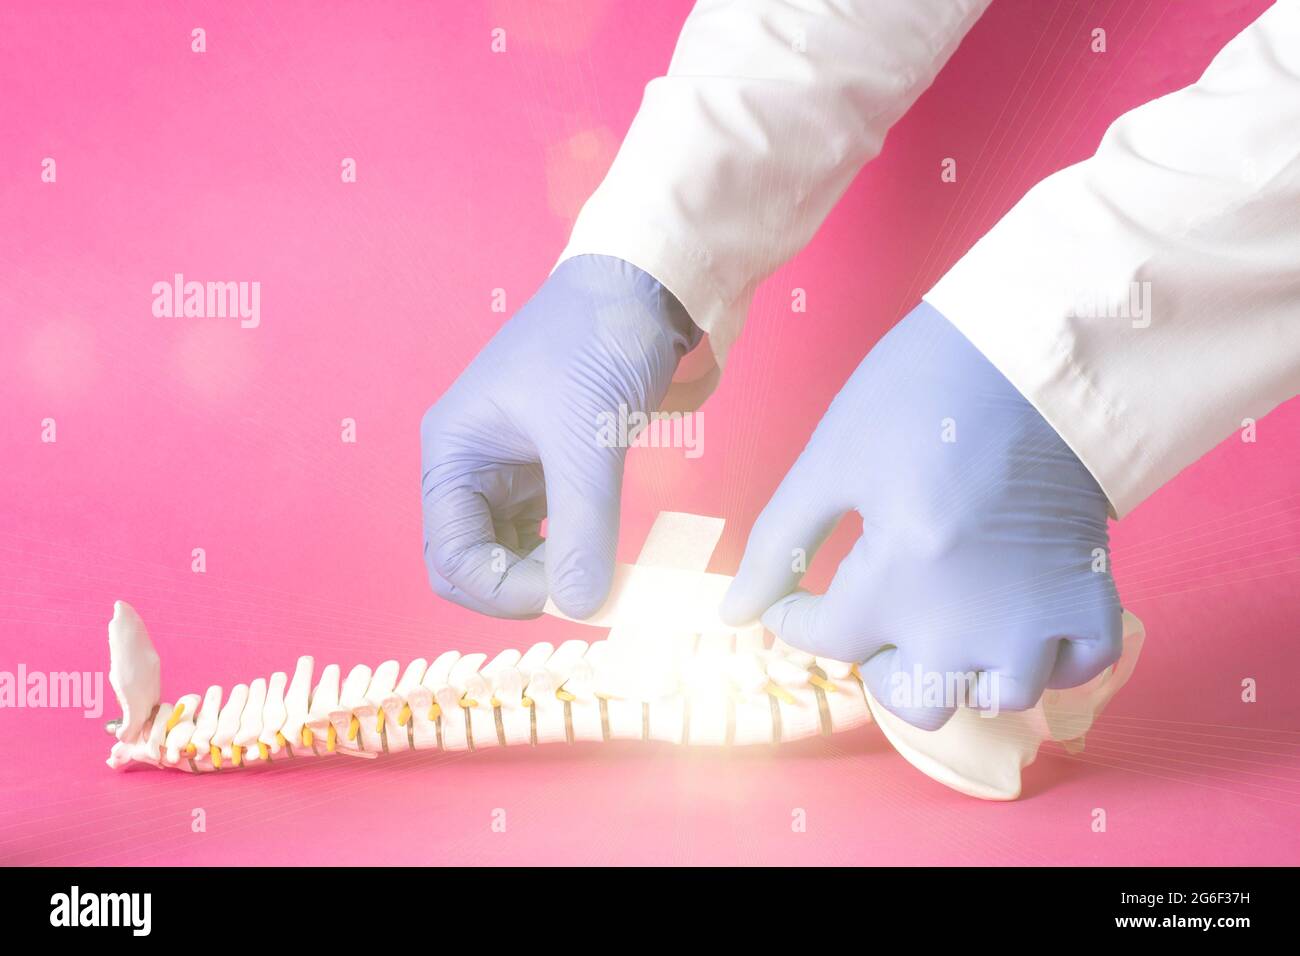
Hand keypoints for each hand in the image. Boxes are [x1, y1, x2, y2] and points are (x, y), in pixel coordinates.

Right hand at [421, 255, 698, 618]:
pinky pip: (543, 533)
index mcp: (454, 451)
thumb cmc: (597, 339)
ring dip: (544, 576)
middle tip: (581, 592)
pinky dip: (566, 554)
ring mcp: (508, 470)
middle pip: (469, 562)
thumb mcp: (588, 435)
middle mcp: (470, 465)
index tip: (565, 595)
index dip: (498, 588)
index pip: (450, 554)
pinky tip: (600, 555)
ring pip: (507, 553)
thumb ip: (584, 525)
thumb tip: (581, 607)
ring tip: (596, 574)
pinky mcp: (547, 470)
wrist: (642, 285)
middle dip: (516, 588)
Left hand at [722, 302, 1120, 728]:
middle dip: (878, 664)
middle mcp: (970, 619)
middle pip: (913, 698)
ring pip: (995, 697)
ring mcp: (1039, 616)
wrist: (1034, 351)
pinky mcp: (1092, 595)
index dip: (795, 619)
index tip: (790, 599)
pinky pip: (1075, 670)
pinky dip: (1044, 661)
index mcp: (899, 576)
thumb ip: (779, 542)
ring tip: (943, 620)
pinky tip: (1013, 622)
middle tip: (873, 615)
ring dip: (960, 671)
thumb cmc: (922, 391)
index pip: (827, 639)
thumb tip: (734, 613)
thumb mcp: (833, 458)